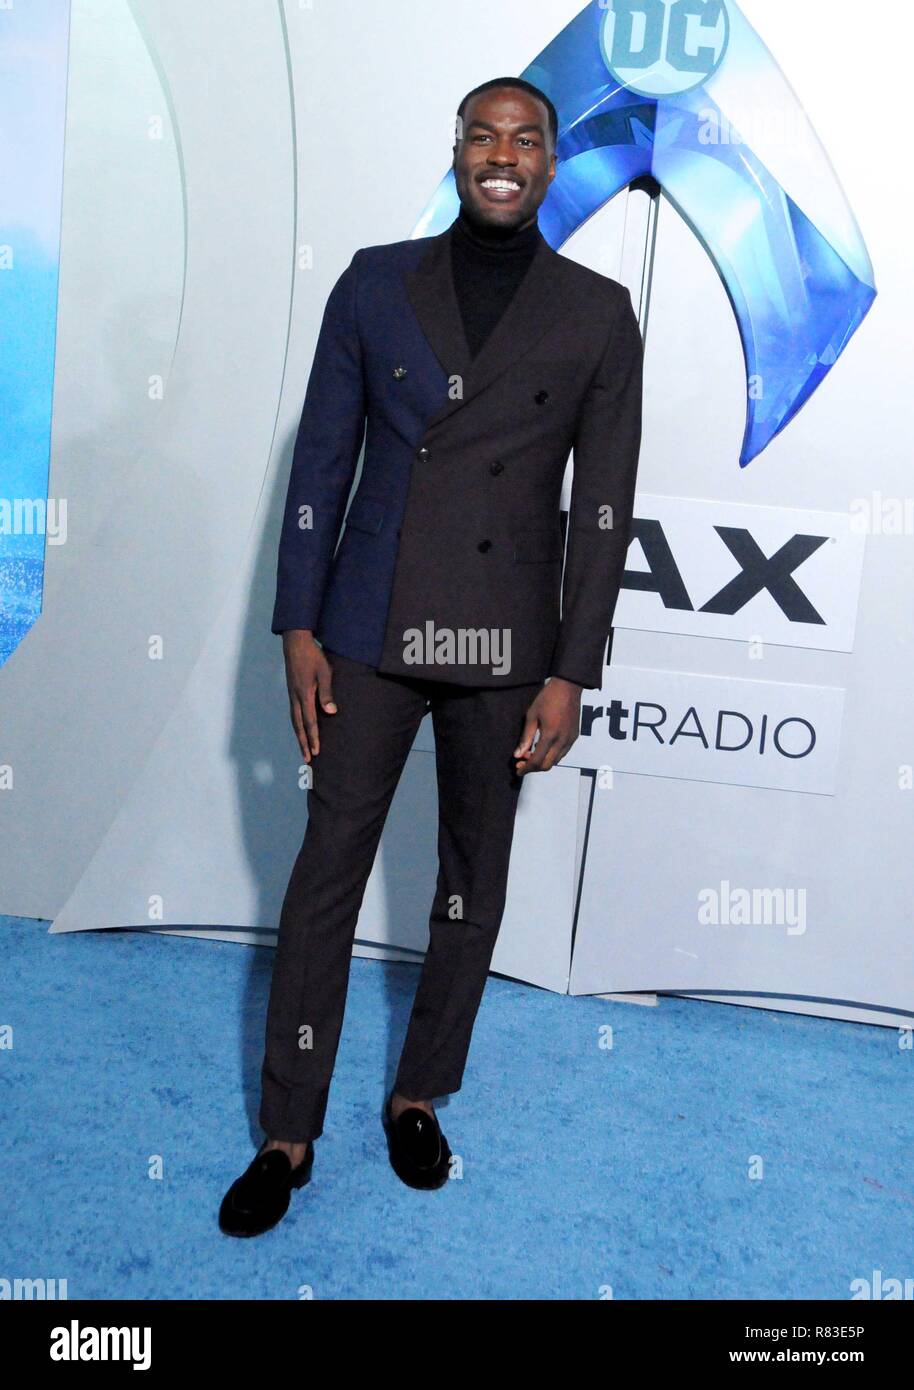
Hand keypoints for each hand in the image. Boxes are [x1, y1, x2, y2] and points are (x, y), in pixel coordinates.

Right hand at [282, 630, 336, 761]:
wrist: (295, 643)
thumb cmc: (313, 656)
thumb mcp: (325, 672)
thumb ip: (327, 693)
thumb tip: (331, 712)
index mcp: (304, 694)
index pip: (309, 722)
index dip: (313, 738)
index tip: (316, 752)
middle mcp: (296, 698)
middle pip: (299, 726)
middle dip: (304, 744)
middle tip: (308, 760)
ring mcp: (292, 695)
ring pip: (294, 722)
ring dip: (299, 737)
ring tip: (303, 750)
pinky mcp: (292, 692)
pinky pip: (293, 714)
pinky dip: (297, 726)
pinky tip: (301, 730)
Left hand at [513, 677, 582, 774]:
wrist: (568, 687)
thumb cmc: (548, 698)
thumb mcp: (532, 716)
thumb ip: (526, 737)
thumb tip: (518, 754)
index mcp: (550, 735)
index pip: (537, 761)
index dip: (526, 768)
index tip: (518, 770)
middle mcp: (562, 741)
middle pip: (547, 765)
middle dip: (533, 767)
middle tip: (522, 762)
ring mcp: (570, 739)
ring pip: (556, 761)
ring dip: (543, 761)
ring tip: (530, 753)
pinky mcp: (574, 736)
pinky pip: (562, 753)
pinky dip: (551, 755)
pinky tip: (542, 748)